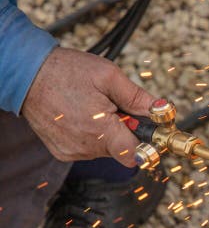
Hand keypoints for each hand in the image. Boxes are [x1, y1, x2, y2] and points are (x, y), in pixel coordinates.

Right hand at [21, 47, 155, 166]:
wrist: (26, 73)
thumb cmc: (66, 71)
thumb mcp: (108, 76)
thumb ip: (138, 97)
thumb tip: (162, 109)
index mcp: (100, 131)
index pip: (136, 155)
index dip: (147, 144)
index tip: (148, 130)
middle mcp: (85, 147)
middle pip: (122, 149)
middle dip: (126, 130)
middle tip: (115, 107)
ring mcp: (72, 151)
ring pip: (106, 149)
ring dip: (108, 132)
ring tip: (93, 108)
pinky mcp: (62, 151)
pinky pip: (89, 148)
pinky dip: (92, 135)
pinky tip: (81, 115)